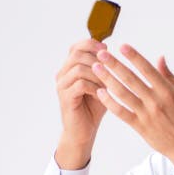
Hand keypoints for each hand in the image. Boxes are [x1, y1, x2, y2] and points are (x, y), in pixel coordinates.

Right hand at [55, 39, 108, 158]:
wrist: (84, 130)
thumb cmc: (94, 107)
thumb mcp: (102, 84)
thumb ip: (103, 69)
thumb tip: (111, 52)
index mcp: (70, 68)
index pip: (76, 46)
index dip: (91, 44)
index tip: (106, 49)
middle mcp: (63, 74)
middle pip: (77, 54)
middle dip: (98, 60)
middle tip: (109, 71)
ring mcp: (62, 85)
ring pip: (79, 68)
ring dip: (98, 75)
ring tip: (107, 85)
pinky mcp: (65, 97)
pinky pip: (81, 84)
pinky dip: (95, 87)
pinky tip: (102, 95)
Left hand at [91, 44, 173, 168]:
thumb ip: (170, 77)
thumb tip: (159, 58)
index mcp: (168, 92)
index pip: (148, 69)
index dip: (134, 56)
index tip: (122, 46)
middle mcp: (156, 102)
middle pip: (131, 79)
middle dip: (114, 64)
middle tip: (101, 53)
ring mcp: (147, 115)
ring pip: (123, 94)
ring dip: (108, 79)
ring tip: (96, 68)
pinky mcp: (140, 127)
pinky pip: (121, 112)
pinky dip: (110, 102)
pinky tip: (101, 92)